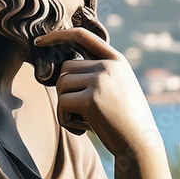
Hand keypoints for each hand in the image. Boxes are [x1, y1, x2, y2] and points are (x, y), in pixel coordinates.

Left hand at [34, 28, 157, 157]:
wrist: (140, 143)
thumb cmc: (127, 120)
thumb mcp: (120, 87)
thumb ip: (100, 73)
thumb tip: (65, 70)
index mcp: (117, 60)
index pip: (82, 36)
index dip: (58, 35)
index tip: (39, 41)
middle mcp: (109, 66)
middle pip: (66, 67)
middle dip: (66, 89)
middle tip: (81, 111)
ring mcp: (100, 81)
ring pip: (61, 84)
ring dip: (65, 105)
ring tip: (84, 119)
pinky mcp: (91, 99)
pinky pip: (62, 103)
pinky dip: (66, 119)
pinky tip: (83, 128)